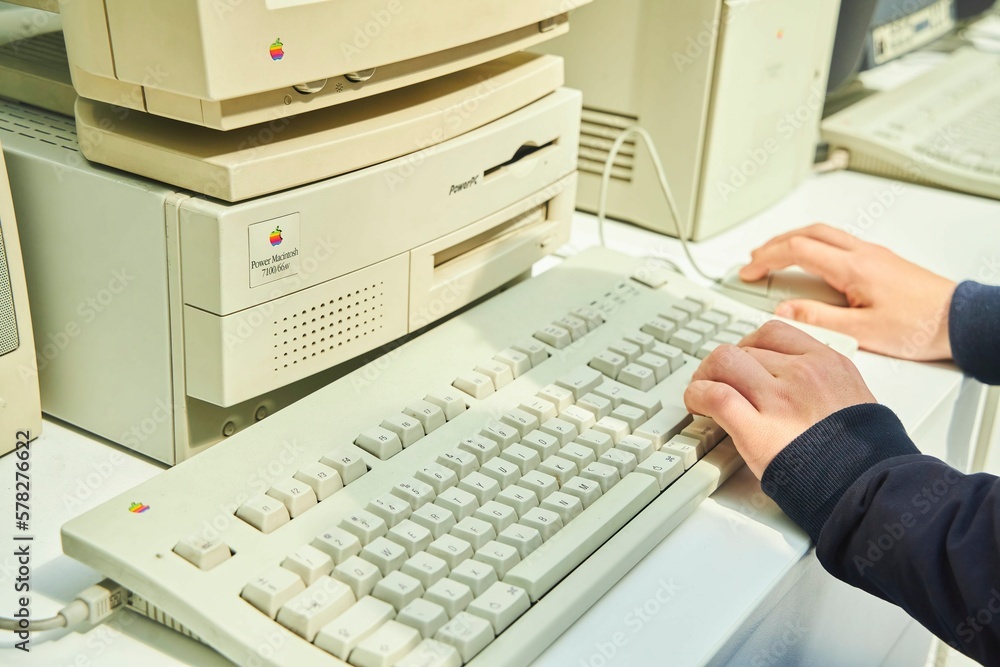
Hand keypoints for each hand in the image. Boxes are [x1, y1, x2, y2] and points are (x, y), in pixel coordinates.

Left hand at [684, 321, 876, 478]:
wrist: (868, 486)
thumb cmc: (863, 453)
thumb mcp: (853, 399)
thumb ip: (822, 383)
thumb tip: (793, 381)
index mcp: (827, 364)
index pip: (773, 333)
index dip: (748, 345)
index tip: (742, 360)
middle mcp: (802, 373)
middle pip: (744, 348)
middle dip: (724, 364)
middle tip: (716, 381)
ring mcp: (779, 399)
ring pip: (724, 362)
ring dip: (706, 375)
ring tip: (703, 392)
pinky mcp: (757, 429)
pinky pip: (715, 395)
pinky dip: (698, 395)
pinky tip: (698, 405)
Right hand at [740, 224, 956, 360]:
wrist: (961, 320)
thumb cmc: (921, 326)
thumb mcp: (862, 332)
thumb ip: (818, 319)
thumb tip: (785, 311)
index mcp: (853, 267)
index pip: (797, 250)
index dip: (767, 258)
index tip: (749, 271)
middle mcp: (863, 254)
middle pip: (808, 233)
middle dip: (775, 243)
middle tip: (755, 259)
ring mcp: (874, 254)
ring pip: (824, 233)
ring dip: (794, 240)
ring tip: (776, 255)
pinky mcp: (882, 261)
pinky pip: (839, 242)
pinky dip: (815, 245)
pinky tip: (813, 262)